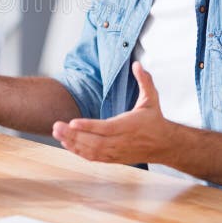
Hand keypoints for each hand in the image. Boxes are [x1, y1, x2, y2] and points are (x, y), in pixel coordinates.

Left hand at [52, 61, 175, 164]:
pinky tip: (66, 143)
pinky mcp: (114, 158)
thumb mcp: (152, 98)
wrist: (165, 145)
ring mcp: (117, 152)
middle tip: (56, 126)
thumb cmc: (155, 120)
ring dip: (72, 143)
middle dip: (73, 135)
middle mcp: (121, 141)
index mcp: (129, 126)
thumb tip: (136, 64)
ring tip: (56, 133)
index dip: (88, 126)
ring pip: (91, 150)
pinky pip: (93, 157)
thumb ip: (145, 81)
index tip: (73, 122)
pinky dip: (79, 152)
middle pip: (94, 141)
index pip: (106, 128)